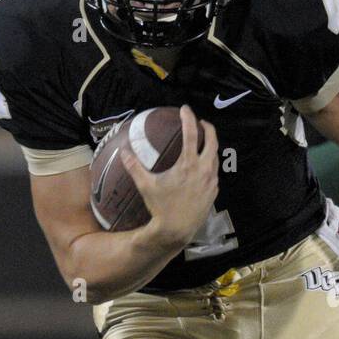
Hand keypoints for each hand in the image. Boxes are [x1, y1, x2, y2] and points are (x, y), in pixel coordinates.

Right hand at [122, 107, 218, 249]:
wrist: (177, 230)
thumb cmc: (161, 207)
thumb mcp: (146, 185)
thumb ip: (134, 166)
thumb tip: (123, 151)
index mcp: (188, 164)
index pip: (191, 134)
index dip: (188, 118)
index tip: (185, 109)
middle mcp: (204, 170)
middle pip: (213, 141)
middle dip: (208, 128)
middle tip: (201, 122)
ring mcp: (212, 182)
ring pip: (216, 157)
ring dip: (211, 146)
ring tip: (203, 142)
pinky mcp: (214, 192)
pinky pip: (215, 172)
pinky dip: (210, 163)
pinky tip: (203, 166)